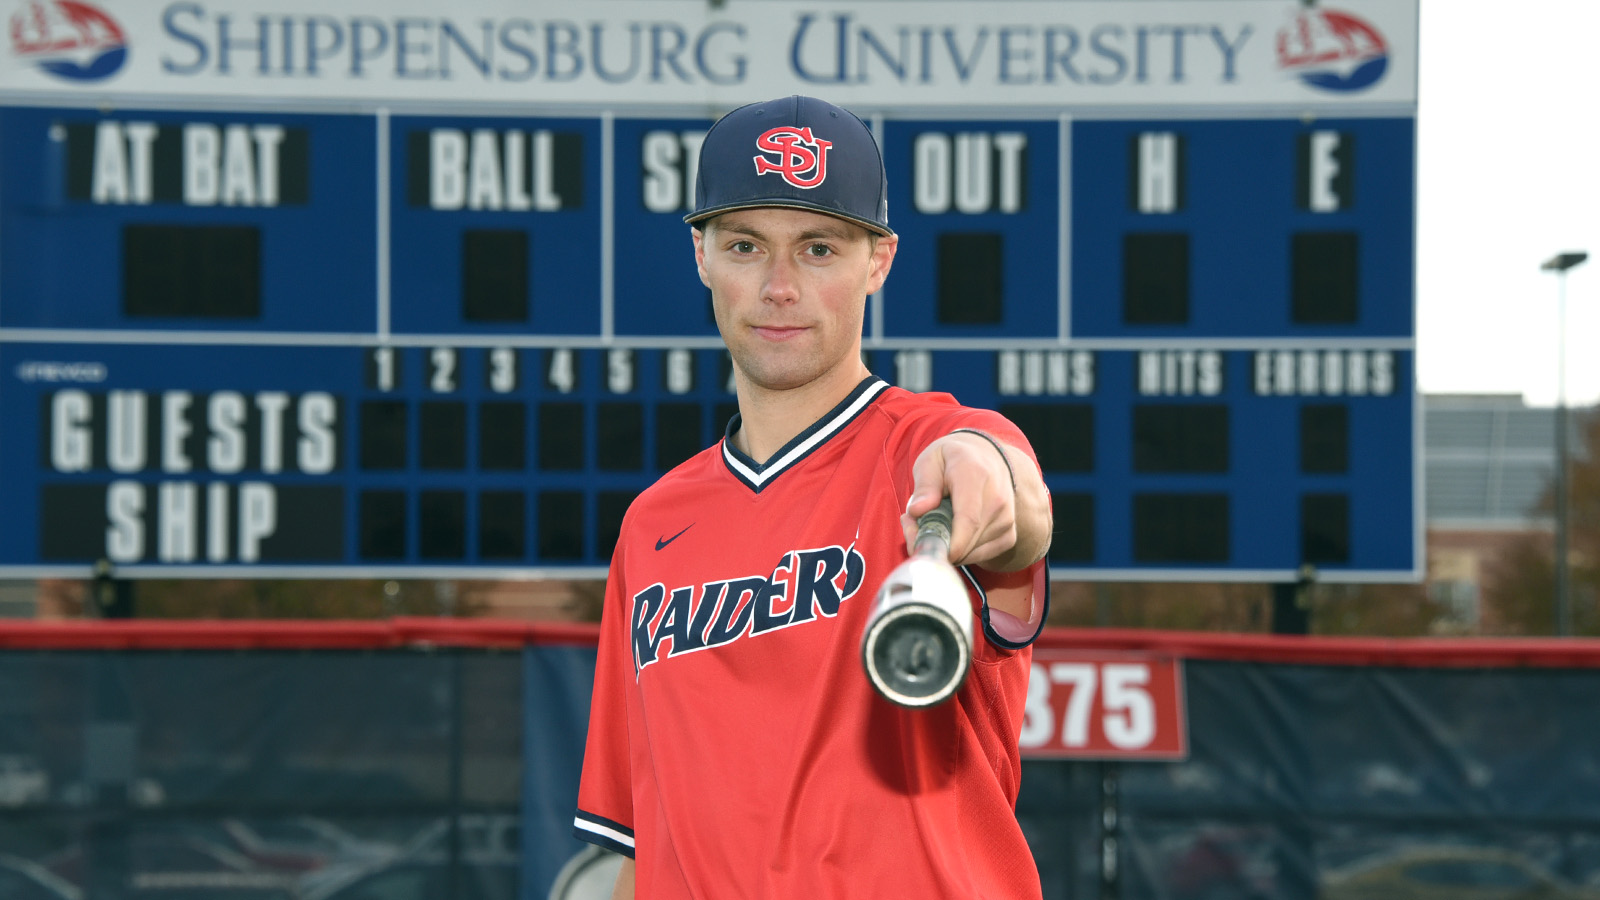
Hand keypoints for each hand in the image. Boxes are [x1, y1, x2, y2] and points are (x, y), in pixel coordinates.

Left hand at [900, 432, 1020, 568]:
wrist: (986, 458)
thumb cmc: (953, 460)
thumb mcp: (931, 461)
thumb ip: (924, 485)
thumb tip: (918, 510)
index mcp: (975, 475)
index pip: (968, 519)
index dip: (950, 544)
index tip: (929, 550)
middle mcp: (997, 500)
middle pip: (967, 541)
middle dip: (936, 544)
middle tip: (912, 527)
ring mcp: (1006, 520)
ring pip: (971, 552)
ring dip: (947, 547)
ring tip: (933, 523)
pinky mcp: (1008, 536)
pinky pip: (981, 555)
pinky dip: (962, 552)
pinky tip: (952, 533)